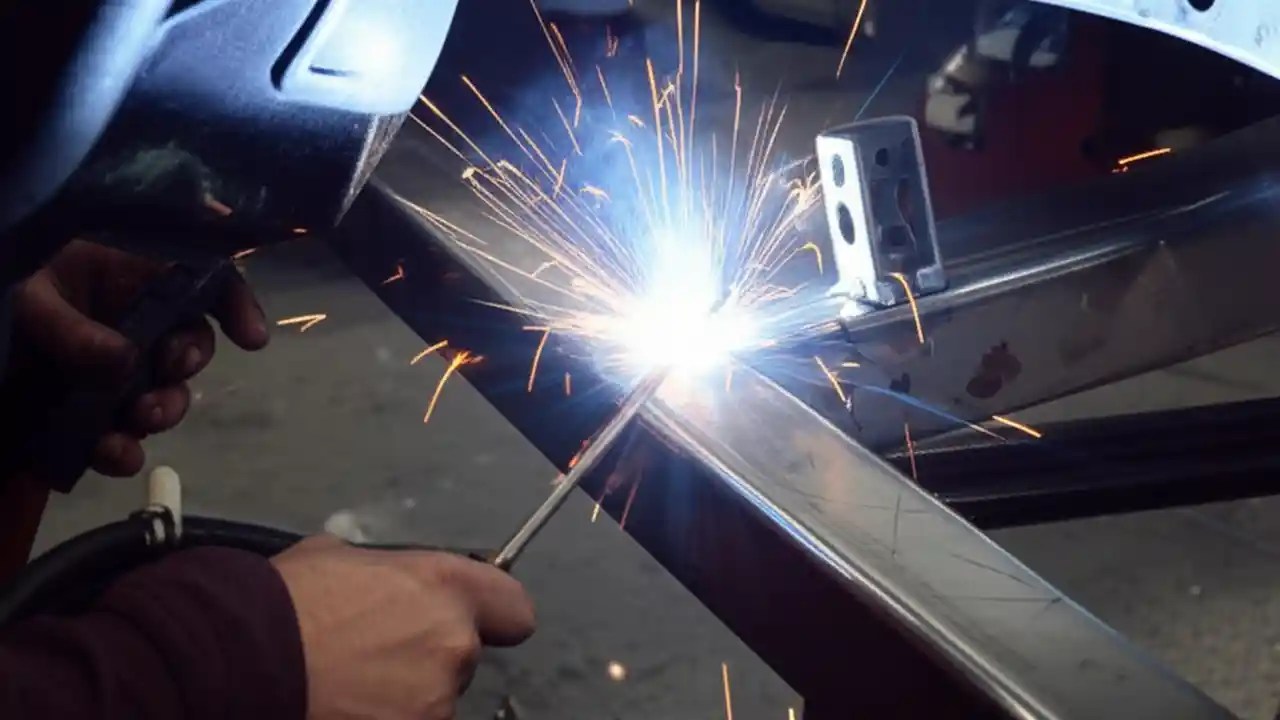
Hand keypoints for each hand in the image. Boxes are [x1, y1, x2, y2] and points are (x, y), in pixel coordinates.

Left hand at [6, 239, 268, 476]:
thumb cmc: (5, 299)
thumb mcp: (29, 299)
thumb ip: (73, 329)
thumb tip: (125, 362)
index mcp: (125, 279)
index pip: (200, 282)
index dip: (235, 306)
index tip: (250, 339)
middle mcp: (133, 326)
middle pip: (190, 343)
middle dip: (189, 361)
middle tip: (171, 367)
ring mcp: (115, 375)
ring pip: (165, 396)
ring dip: (164, 409)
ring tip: (141, 418)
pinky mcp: (92, 418)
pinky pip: (124, 440)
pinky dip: (124, 452)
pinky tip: (114, 453)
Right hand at [271, 536, 535, 719]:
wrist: (237, 660)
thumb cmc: (284, 599)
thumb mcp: (337, 558)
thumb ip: (382, 573)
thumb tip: (380, 582)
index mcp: (445, 588)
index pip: (513, 610)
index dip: (492, 615)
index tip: (466, 621)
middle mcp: (453, 646)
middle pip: (461, 657)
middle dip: (425, 657)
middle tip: (368, 655)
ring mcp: (433, 704)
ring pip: (431, 700)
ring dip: (401, 695)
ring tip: (343, 686)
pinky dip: (380, 717)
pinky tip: (338, 706)